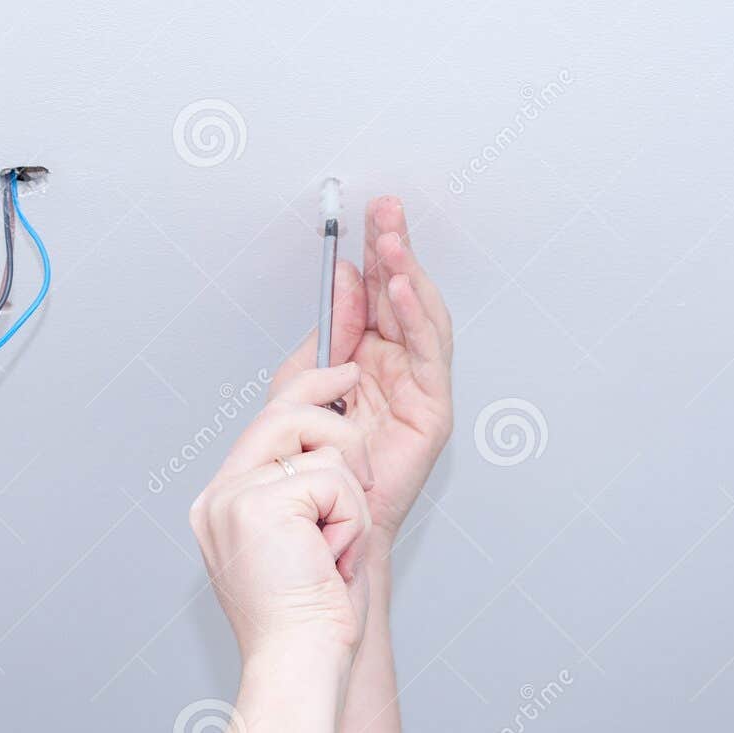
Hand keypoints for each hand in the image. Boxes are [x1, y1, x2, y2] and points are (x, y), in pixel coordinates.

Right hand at [189, 362, 374, 657]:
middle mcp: (220, 494)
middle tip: (363, 483)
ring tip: (338, 544)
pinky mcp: (258, 503)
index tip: (344, 369)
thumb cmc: (308, 622)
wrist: (296, 667)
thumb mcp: (302, 542)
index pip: (266, 421)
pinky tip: (332, 558)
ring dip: (351, 497)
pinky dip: (350, 520)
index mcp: (223, 502)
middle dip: (343, 438)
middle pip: (287, 413)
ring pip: (322, 446)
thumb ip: (300, 491)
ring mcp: (233, 496)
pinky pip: (334, 479)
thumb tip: (330, 445)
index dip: (311, 390)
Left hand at [272, 195, 453, 545]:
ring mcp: (417, 386)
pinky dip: (417, 320)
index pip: (376, 291)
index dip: (375, 252)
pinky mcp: (431, 411)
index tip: (367, 214)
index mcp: (366, 354)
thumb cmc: (311, 462)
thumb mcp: (301, 381)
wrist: (321, 523)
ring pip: (420, 317)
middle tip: (387, 210)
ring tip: (393, 241)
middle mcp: (396, 365)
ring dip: (408, 275)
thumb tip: (349, 278)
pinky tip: (404, 290)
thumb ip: (329, 331)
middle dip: (396, 249)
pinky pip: (429, 356)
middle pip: (402, 294)